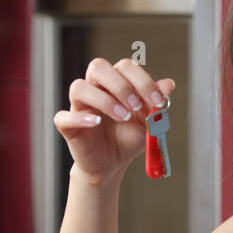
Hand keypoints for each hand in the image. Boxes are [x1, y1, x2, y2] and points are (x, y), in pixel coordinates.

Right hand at [54, 58, 174, 184]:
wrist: (113, 165)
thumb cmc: (128, 139)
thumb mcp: (148, 122)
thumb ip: (156, 103)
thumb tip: (168, 84)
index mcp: (115, 84)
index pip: (124, 67)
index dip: (142, 81)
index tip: (158, 102)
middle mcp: (95, 89)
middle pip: (98, 67)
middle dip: (121, 85)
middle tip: (136, 106)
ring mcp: (79, 107)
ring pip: (79, 87)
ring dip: (104, 100)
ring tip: (123, 117)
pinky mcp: (68, 127)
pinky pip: (63, 117)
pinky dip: (79, 118)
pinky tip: (96, 123)